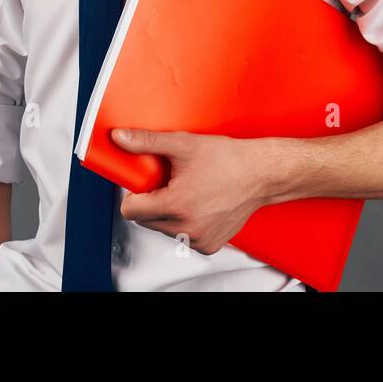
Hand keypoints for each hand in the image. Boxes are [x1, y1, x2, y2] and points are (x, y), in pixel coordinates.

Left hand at [110, 127, 273, 254]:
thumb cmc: (229, 159)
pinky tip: (202, 205)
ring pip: (165, 230)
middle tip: (171, 183)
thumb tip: (121, 137)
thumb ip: (147, 141)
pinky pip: (185, 237)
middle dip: (153, 203)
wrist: (262, 173)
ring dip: (169, 214)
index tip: (146, 184)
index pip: (130, 210)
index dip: (135, 194)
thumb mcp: (183, 144)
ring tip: (189, 192)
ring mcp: (199, 239)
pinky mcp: (210, 245)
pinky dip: (187, 224)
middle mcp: (186, 227)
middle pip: (146, 221)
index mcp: (175, 205)